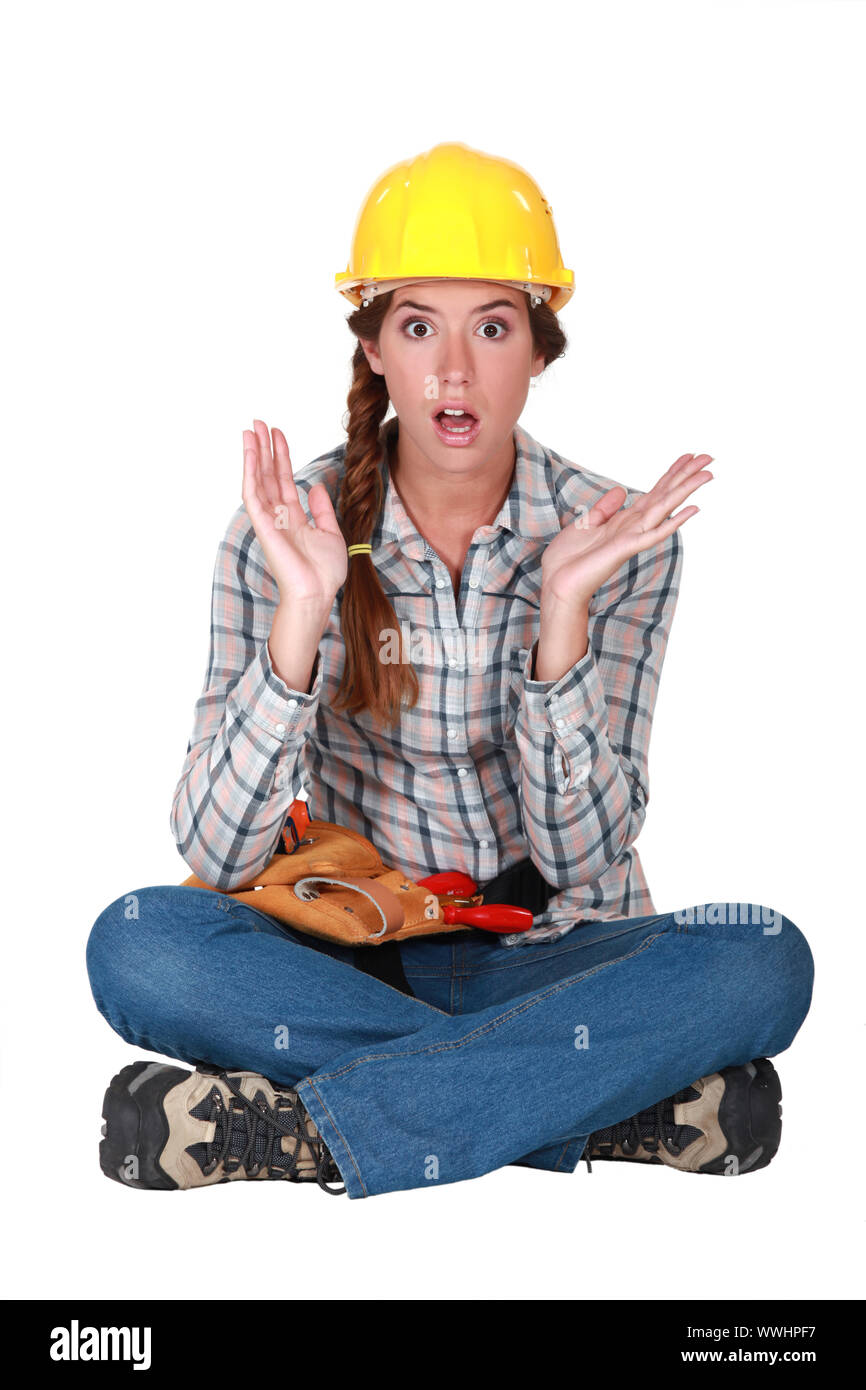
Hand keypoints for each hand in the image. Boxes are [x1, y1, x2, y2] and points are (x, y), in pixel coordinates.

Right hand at [242, 420, 346, 608]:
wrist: (318, 593)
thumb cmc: (324, 572)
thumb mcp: (331, 534)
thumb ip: (321, 510)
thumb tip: (315, 486)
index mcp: (292, 517)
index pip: (283, 480)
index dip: (280, 456)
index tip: (278, 434)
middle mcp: (277, 516)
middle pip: (267, 474)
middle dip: (263, 448)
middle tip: (258, 423)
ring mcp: (268, 520)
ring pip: (257, 479)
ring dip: (253, 454)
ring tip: (251, 429)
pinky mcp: (263, 525)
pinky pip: (252, 494)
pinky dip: (250, 472)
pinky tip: (250, 453)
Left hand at [540, 453, 713, 606]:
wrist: (558, 585)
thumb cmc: (568, 561)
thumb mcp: (584, 525)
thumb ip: (605, 509)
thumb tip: (621, 491)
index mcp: (624, 521)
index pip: (654, 493)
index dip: (671, 474)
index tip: (689, 456)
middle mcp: (633, 527)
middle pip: (665, 496)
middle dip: (686, 476)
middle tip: (709, 458)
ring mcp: (632, 537)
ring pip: (664, 508)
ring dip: (685, 491)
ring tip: (706, 475)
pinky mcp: (625, 548)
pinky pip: (654, 534)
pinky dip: (673, 523)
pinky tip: (691, 510)